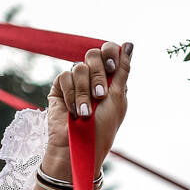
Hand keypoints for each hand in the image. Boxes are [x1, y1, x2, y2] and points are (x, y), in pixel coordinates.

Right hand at [43, 40, 132, 178]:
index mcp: (111, 78)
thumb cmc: (103, 126)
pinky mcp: (60, 88)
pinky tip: (73, 112)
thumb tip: (129, 44)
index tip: (112, 67)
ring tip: (86, 112)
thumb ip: (122, 70)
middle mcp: (93, 77)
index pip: (109, 50)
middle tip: (100, 96)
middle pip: (93, 54)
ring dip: (85, 92)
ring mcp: (76, 82)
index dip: (110, 53)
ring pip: (79, 67)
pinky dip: (71, 96)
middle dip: (99, 76)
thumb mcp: (118, 98)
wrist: (81, 145)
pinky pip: (64, 77)